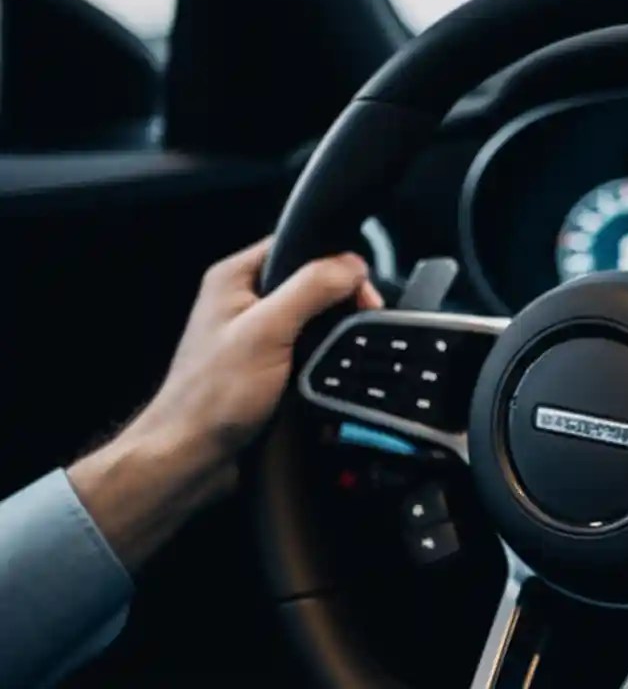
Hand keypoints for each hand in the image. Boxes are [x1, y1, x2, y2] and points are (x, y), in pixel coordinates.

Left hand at [124, 237, 382, 459]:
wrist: (193, 454)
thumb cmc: (215, 394)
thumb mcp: (267, 330)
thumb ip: (310, 289)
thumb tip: (352, 264)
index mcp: (235, 277)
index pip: (298, 246)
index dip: (335, 263)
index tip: (361, 292)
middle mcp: (244, 299)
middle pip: (310, 281)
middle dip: (341, 301)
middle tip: (362, 323)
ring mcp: (256, 333)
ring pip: (313, 316)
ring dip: (334, 332)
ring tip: (348, 351)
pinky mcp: (267, 363)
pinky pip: (308, 347)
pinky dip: (324, 356)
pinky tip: (331, 370)